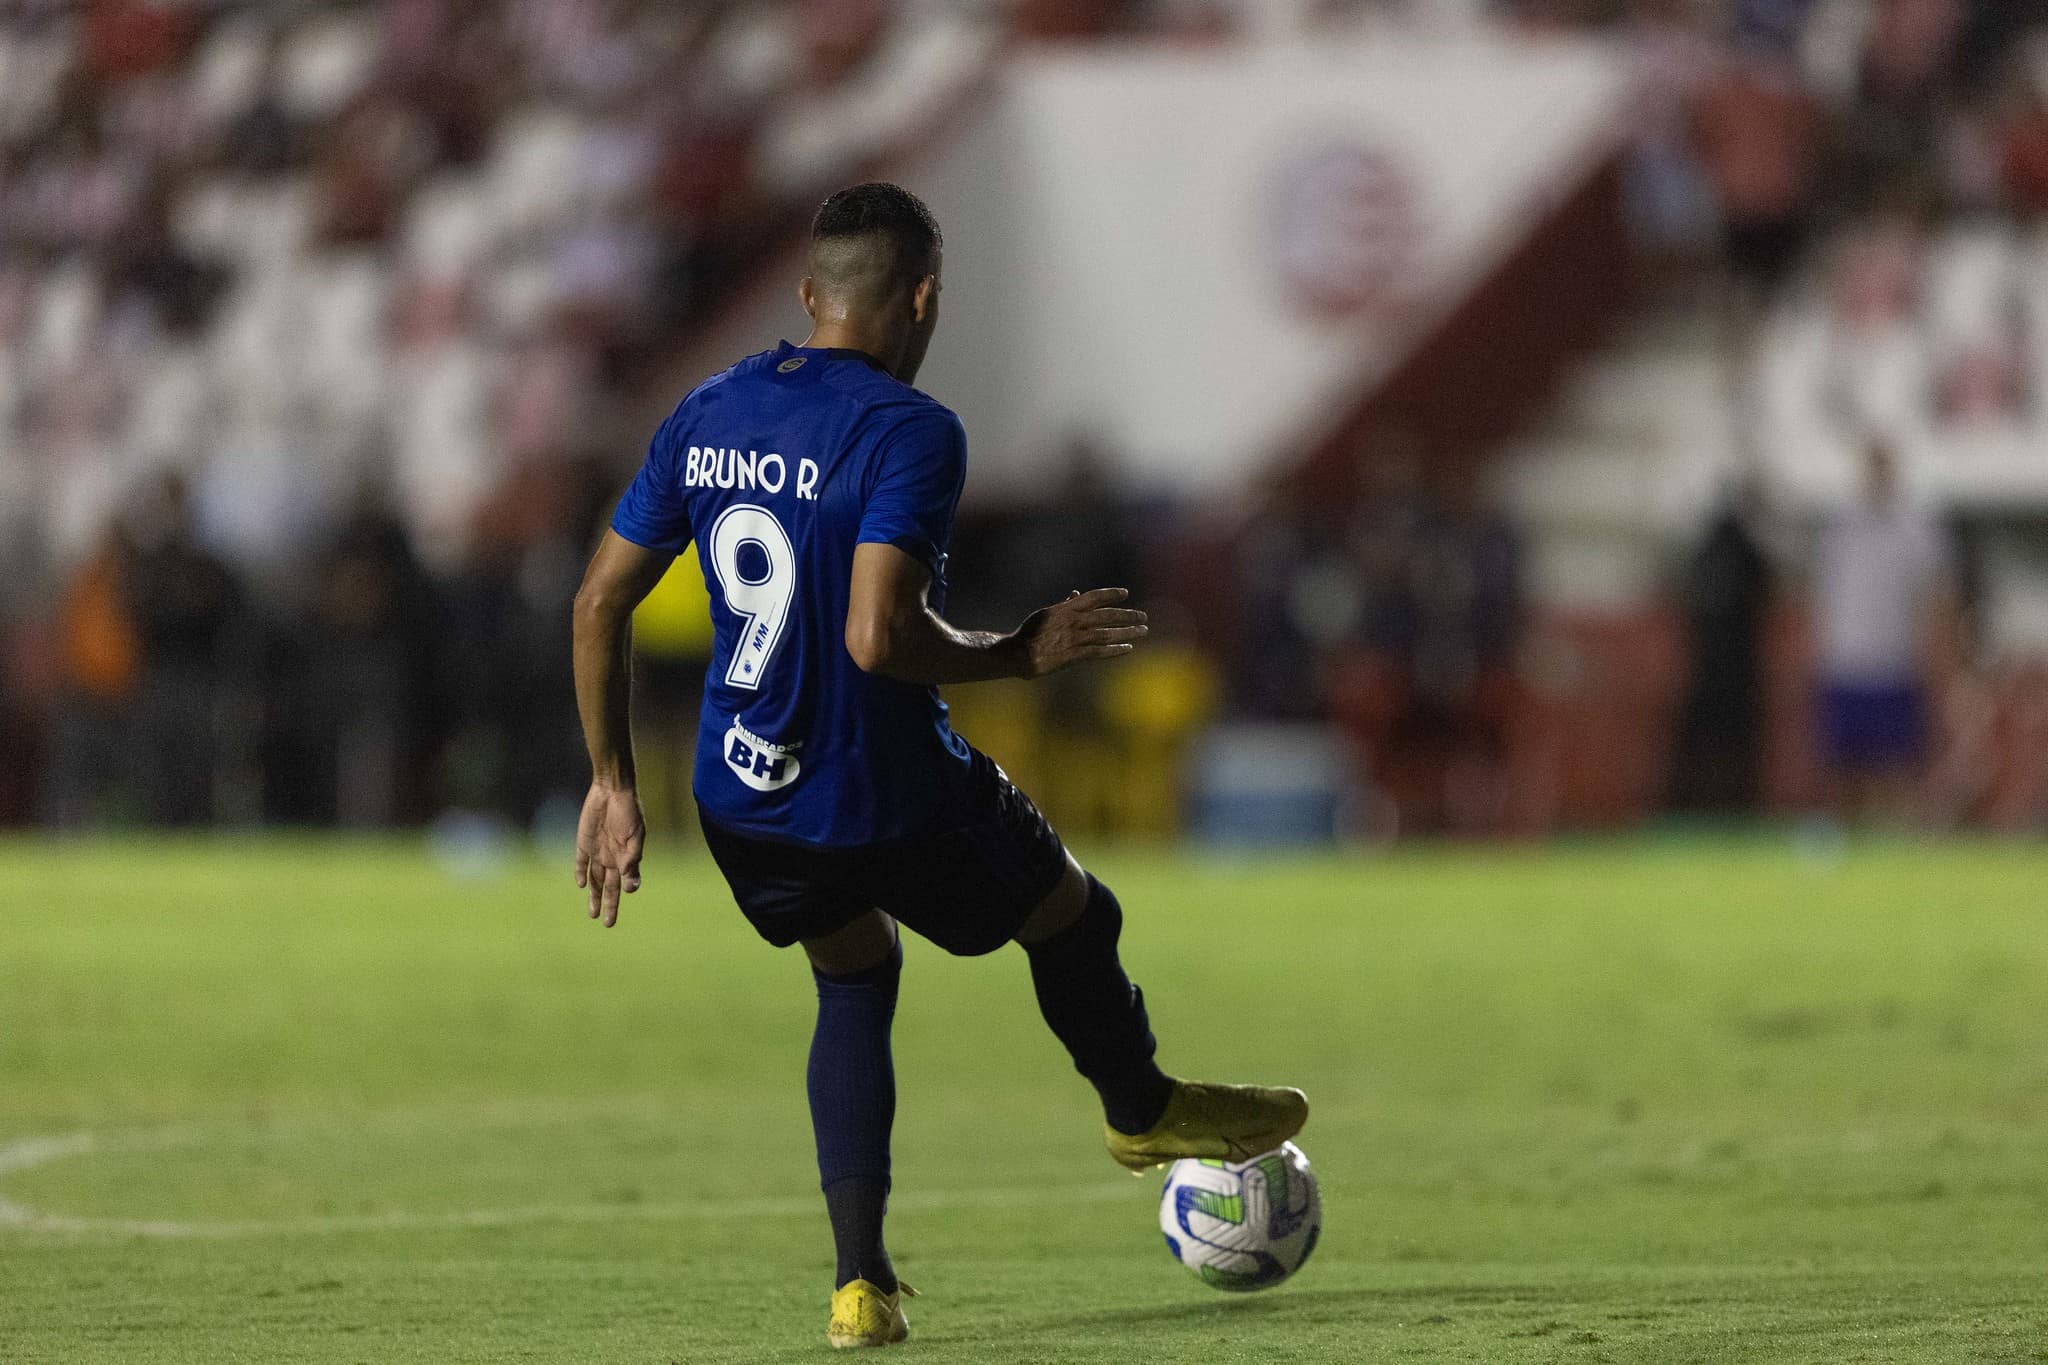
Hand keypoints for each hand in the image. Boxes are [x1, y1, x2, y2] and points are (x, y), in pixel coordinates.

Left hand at [574, 782, 645, 927]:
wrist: (612, 789)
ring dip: (595, 897)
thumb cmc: (628, 811)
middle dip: (610, 906)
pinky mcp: (583, 844)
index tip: (627, 889)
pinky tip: (581, 885)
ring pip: (595, 880)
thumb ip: (631, 858)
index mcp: (628, 857)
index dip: (628, 888)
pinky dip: (581, 874)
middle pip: (611, 887)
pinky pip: (581, 863)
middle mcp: (613, 858)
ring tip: (593, 914)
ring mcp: (597, 852)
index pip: (628, 881)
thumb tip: (628, 883)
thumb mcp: (634, 835)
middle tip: (608, 924)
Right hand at [1011, 588, 1148, 677]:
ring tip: (1142, 630)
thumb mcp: (1046, 614)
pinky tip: (1128, 648)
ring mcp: (1074, 638)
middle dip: (1127, 615)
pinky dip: (1115, 649)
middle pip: (1106, 615)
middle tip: (1143, 616)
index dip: (1110, 594)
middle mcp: (1073, 621)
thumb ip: (1064, 605)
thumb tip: (1076, 594)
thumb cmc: (1030, 633)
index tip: (1125, 594)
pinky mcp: (1074, 655)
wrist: (1019, 654)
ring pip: (1107, 633)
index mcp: (1065, 609)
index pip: (1093, 597)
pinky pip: (1099, 651)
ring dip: (1127, 632)